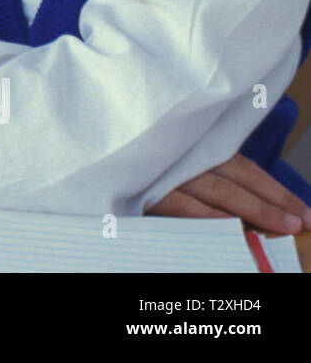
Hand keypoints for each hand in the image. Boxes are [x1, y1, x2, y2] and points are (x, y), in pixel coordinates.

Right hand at [147, 153, 310, 233]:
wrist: (82, 147)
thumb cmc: (131, 155)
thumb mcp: (168, 154)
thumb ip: (197, 163)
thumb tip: (238, 189)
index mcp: (189, 142)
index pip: (242, 166)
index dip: (274, 188)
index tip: (301, 208)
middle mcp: (180, 153)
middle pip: (236, 178)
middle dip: (273, 202)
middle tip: (301, 220)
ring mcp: (163, 170)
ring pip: (217, 191)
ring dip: (253, 210)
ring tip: (282, 227)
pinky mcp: (143, 189)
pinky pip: (184, 206)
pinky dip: (209, 218)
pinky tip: (231, 229)